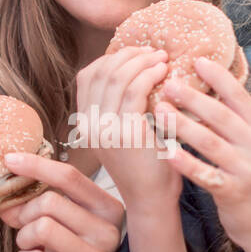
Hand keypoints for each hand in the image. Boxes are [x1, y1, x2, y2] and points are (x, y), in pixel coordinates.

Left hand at [0, 153, 124, 251]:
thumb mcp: (63, 223)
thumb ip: (39, 202)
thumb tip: (7, 190)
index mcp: (109, 208)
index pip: (70, 176)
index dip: (36, 165)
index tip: (9, 159)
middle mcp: (108, 231)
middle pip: (50, 202)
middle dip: (25, 212)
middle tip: (22, 225)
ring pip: (42, 228)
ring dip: (24, 238)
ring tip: (30, 247)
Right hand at [74, 46, 179, 207]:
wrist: (150, 200)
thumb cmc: (145, 166)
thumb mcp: (123, 133)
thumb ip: (120, 107)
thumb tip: (135, 70)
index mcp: (86, 123)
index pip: (87, 76)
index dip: (112, 58)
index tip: (137, 54)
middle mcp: (90, 125)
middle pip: (102, 71)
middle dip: (129, 55)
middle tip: (153, 51)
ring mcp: (106, 129)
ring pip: (118, 77)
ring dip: (142, 61)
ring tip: (162, 58)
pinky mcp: (126, 132)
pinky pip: (135, 90)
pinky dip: (150, 74)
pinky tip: (164, 71)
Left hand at [156, 57, 250, 251]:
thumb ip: (239, 123)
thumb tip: (213, 92)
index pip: (240, 97)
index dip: (218, 77)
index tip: (196, 61)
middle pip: (222, 116)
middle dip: (194, 98)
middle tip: (168, 84)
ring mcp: (247, 170)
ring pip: (211, 142)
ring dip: (183, 125)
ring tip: (160, 111)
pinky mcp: (234, 193)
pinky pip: (206, 175)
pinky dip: (186, 163)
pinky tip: (168, 153)